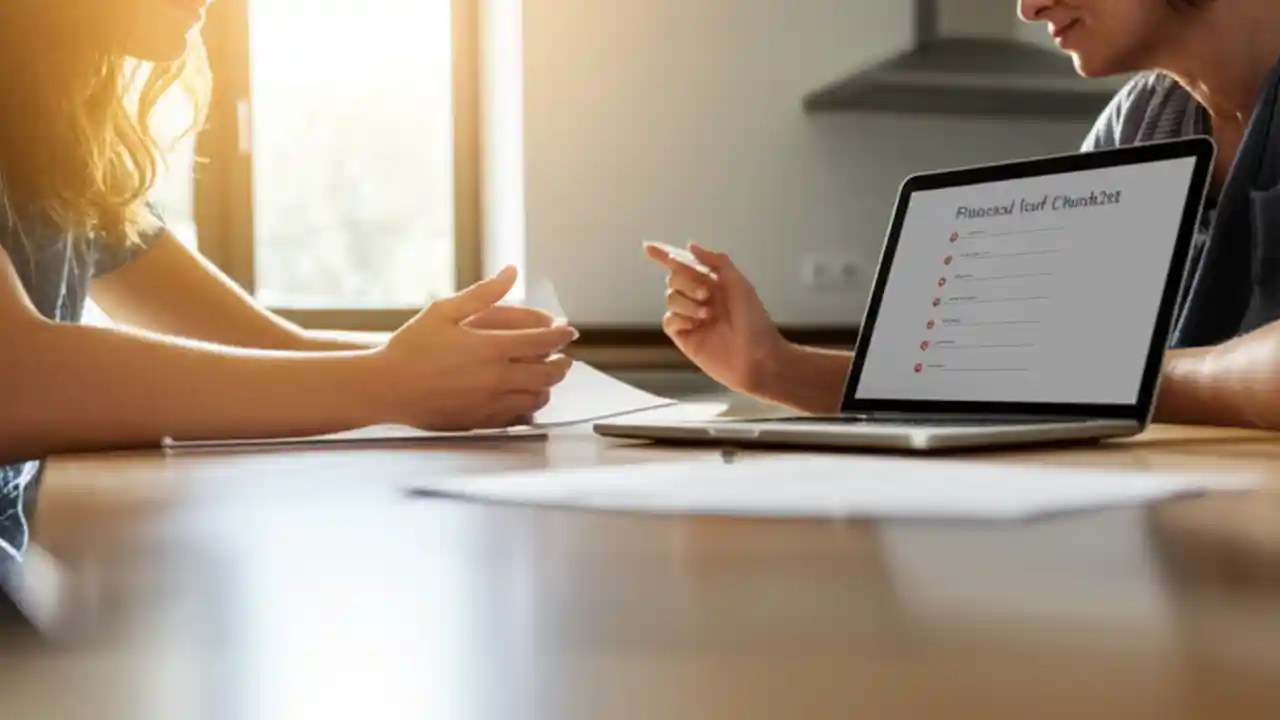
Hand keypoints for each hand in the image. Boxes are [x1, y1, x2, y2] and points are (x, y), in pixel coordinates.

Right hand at [378, 267, 577, 429]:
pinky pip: (518, 417)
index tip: (568, 331)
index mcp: (490, 347)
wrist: (386, 387)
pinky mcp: (481, 420)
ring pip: (537, 397)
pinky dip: (530, 406)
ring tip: (547, 377)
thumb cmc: (411, 347)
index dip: (561, 335)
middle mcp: (496, 377)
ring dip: (548, 386)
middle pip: (548, 373)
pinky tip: (526, 398)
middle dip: (562, 363)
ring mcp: (490, 402)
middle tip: (563, 357)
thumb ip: (483, 293)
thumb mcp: (444, 310)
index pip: (542, 341)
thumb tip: (511, 272)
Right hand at [644, 242, 787, 394]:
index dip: (664, 255)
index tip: (647, 247)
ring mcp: (690, 317)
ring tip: (707, 314)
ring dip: (687, 302)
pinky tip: (696, 324)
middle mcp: (699, 298)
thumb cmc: (754, 320)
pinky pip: (669, 320)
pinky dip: (680, 317)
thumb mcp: (739, 284)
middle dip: (686, 282)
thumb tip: (690, 246)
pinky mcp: (684, 336)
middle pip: (674, 278)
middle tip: (706, 295)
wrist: (755, 356)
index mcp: (712, 282)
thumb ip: (716, 262)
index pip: (683, 265)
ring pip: (670, 297)